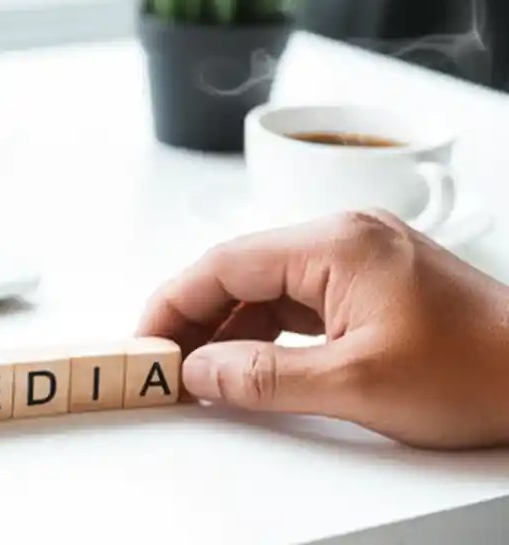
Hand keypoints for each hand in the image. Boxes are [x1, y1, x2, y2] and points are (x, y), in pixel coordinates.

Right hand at [139, 209, 508, 449]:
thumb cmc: (481, 371)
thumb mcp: (356, 383)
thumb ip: (262, 377)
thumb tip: (199, 372)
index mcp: (337, 243)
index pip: (225, 264)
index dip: (174, 305)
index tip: (146, 343)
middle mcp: (344, 238)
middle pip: (240, 271)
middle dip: (195, 319)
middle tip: (162, 364)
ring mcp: (359, 259)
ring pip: (266, 288)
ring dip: (227, 329)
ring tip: (197, 372)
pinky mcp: (371, 285)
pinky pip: (296, 301)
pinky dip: (264, 332)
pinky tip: (246, 363)